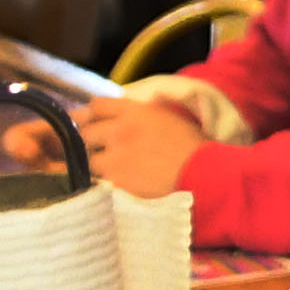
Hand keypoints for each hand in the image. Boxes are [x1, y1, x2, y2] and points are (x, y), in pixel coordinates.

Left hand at [64, 96, 206, 196]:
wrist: (204, 175)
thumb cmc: (193, 146)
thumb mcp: (169, 116)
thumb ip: (144, 112)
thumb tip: (128, 112)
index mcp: (135, 111)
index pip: (97, 105)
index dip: (90, 114)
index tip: (89, 122)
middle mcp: (120, 130)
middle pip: (85, 132)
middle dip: (89, 140)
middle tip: (96, 148)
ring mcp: (115, 157)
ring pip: (88, 159)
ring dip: (96, 163)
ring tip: (111, 170)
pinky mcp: (116, 181)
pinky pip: (99, 180)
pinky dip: (105, 182)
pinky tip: (117, 183)